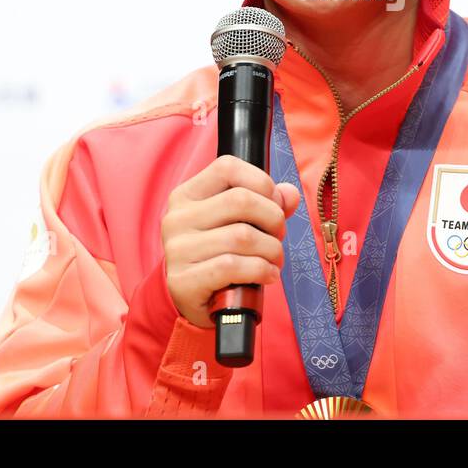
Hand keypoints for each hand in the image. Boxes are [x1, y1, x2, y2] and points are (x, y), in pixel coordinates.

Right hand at [161, 154, 300, 327]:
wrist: (191, 299)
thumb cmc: (217, 253)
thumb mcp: (237, 222)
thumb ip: (265, 203)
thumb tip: (290, 194)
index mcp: (187, 195)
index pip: (227, 168)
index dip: (262, 182)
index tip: (275, 204)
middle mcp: (177, 218)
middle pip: (241, 200)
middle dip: (273, 218)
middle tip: (278, 236)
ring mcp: (178, 250)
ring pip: (242, 236)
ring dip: (272, 250)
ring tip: (275, 260)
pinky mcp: (184, 280)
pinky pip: (233, 266)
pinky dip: (261, 270)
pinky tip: (268, 275)